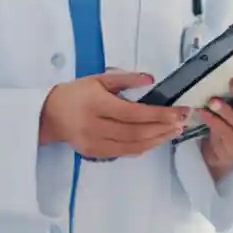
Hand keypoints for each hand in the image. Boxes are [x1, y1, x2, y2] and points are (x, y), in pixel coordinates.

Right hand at [39, 71, 189, 159]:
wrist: (50, 114)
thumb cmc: (75, 93)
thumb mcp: (98, 79)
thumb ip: (125, 79)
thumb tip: (150, 79)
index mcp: (96, 103)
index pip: (133, 113)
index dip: (158, 115)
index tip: (178, 112)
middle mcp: (95, 126)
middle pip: (136, 132)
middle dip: (163, 128)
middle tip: (183, 122)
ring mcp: (94, 143)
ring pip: (133, 146)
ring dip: (157, 140)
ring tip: (174, 131)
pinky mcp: (95, 154)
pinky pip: (125, 153)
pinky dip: (144, 147)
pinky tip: (156, 139)